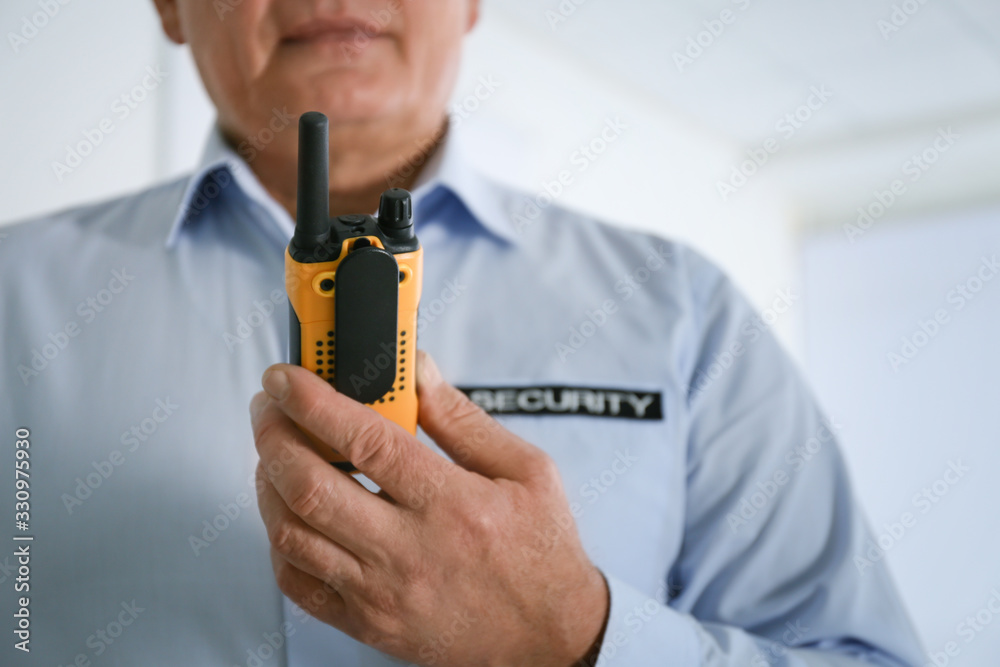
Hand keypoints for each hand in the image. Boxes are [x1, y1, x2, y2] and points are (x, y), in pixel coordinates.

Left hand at [249, 351, 608, 665]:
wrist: (550, 636)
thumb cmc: (541, 550)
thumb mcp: (526, 470)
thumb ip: (463, 418)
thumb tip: (416, 369)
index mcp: (451, 503)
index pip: (364, 440)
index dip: (313, 401)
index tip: (285, 377)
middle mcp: (409, 550)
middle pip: (310, 486)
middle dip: (273, 434)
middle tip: (269, 407)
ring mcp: (381, 593)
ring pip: (292, 533)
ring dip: (269, 482)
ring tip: (275, 451)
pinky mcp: (367, 623)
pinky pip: (298, 582)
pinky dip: (279, 540)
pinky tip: (289, 511)